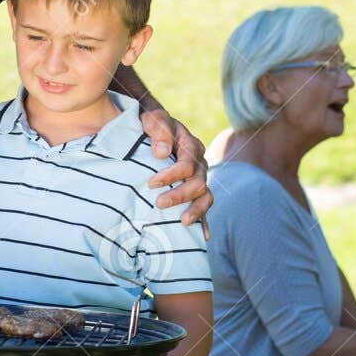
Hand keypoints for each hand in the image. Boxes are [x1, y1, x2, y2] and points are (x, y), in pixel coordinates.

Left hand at [139, 108, 211, 230]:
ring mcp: (199, 178)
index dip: (171, 175)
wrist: (150, 129)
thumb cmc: (151, 124)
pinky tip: (202, 236)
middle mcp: (199, 163)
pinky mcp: (194, 191)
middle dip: (179, 195)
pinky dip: (204, 221)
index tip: (151, 183)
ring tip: (182, 222)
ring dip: (196, 210)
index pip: (187, 164)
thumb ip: (159, 129)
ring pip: (205, 196)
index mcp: (190, 145)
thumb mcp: (152, 119)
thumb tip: (162, 153)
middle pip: (197, 183)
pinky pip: (204, 206)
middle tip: (159, 203)